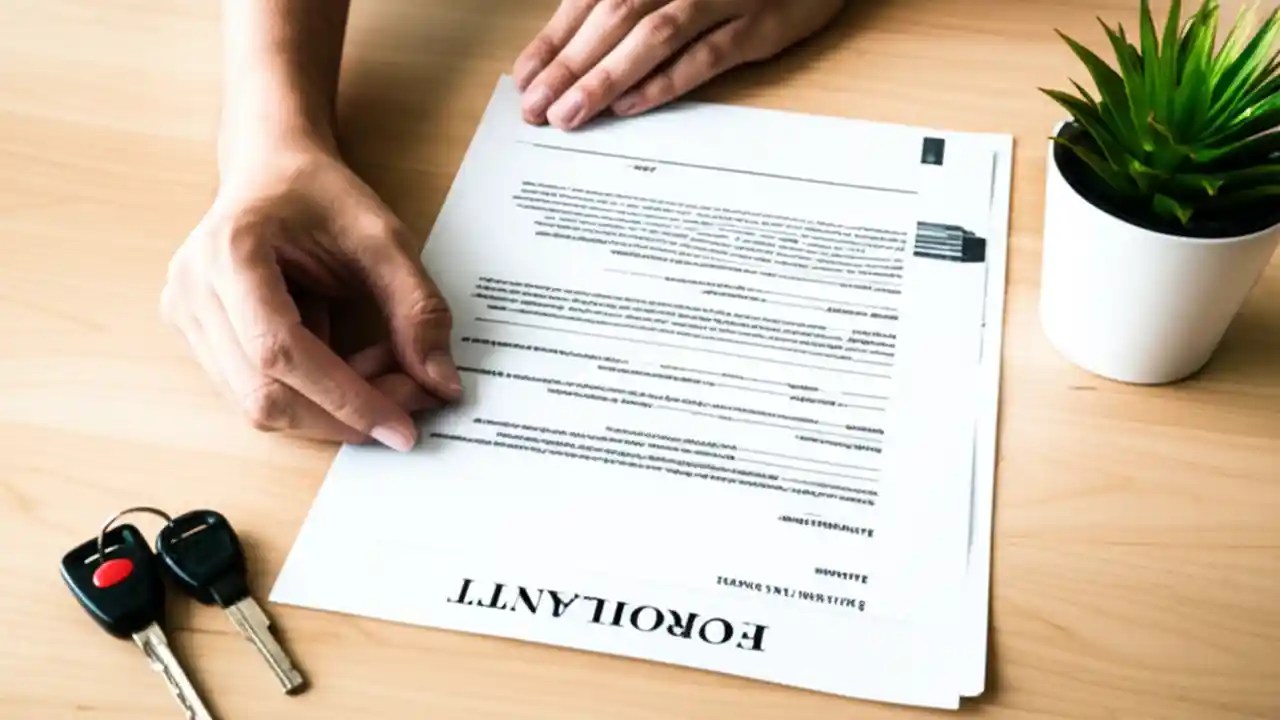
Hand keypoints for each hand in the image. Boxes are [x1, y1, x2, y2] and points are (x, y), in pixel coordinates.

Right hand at [161, 148, 461, 449]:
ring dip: (331, 408)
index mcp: (231, 252)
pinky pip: (257, 392)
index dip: (344, 398)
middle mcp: (193, 291)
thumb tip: (441, 382)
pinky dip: (313, 396)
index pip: (281, 351)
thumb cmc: (319, 194)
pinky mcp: (199, 340)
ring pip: (259, 404)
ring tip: (381, 368)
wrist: (271, 168)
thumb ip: (417, 307)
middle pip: (263, 393)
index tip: (402, 425)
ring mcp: (187, 318)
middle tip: (409, 401)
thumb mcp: (384, 237)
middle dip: (343, 412)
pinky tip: (349, 364)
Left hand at [513, 0, 844, 129]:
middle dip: (569, 66)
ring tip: (571, 114)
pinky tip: (631, 105)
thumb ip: (632, 2)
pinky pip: (706, 57)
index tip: (525, 78)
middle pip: (614, 17)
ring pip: (653, 37)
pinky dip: (666, 80)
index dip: (554, 40)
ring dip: (606, 77)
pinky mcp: (758, 26)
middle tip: (536, 108)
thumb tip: (575, 43)